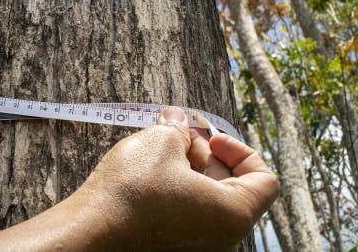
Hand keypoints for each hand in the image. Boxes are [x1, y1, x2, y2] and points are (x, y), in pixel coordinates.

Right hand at [82, 107, 279, 250]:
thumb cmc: (132, 189)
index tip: (210, 138)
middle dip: (207, 155)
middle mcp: (223, 240)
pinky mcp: (174, 248)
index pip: (265, 181)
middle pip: (233, 189)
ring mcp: (198, 248)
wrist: (91, 230)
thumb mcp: (162, 142)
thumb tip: (177, 119)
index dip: (240, 150)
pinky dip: (179, 190)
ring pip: (208, 202)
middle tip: (180, 133)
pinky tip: (153, 169)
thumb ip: (180, 129)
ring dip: (191, 169)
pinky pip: (189, 215)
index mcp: (234, 216)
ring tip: (162, 146)